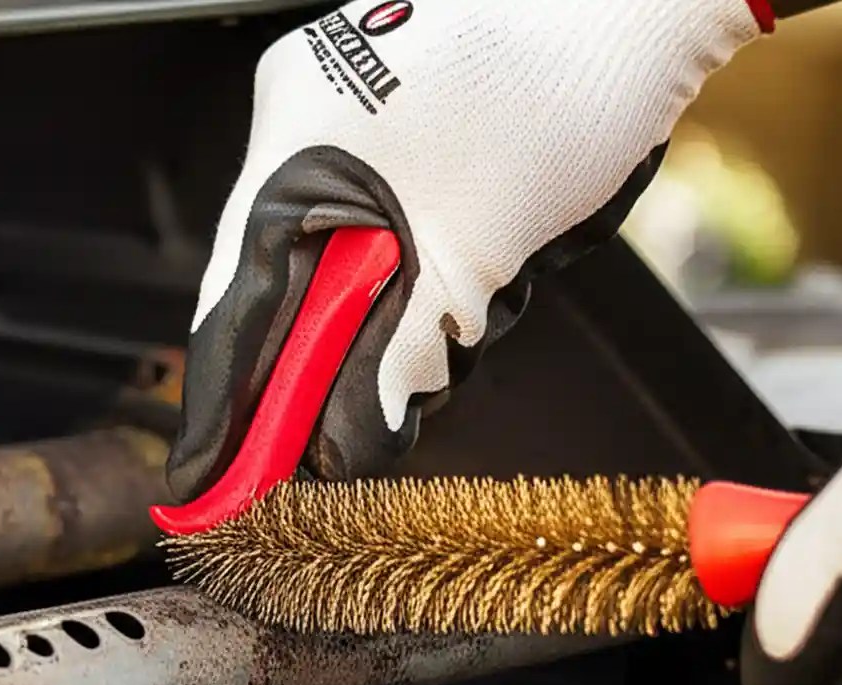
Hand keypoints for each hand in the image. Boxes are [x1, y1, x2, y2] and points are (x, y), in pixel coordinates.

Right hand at [166, 0, 771, 499]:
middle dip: (327, 368)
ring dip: (394, 319)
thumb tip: (342, 443)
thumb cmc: (566, 88)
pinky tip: (475, 271)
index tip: (207, 480)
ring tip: (472, 302)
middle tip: (345, 432)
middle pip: (282, 293)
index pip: (234, 305)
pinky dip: (415, 278)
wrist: (634, 11)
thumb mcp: (474, 254)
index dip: (221, 406)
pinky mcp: (395, 135)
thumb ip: (396, 359)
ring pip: (338, 270)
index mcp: (296, 143)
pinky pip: (376, 236)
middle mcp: (306, 129)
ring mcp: (349, 127)